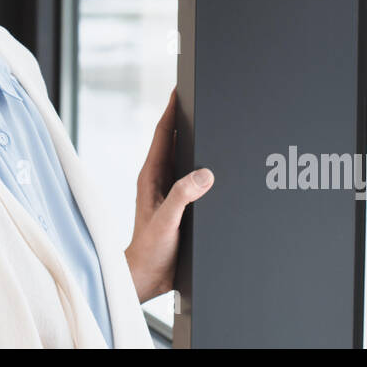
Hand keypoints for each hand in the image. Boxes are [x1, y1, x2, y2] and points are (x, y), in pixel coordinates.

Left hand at [124, 87, 213, 302]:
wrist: (147, 278)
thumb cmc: (149, 251)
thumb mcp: (167, 221)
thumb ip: (183, 196)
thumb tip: (205, 172)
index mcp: (151, 176)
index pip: (162, 135)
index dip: (172, 110)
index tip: (180, 88)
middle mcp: (159, 179)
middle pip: (174, 141)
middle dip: (187, 119)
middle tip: (202, 98)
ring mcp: (168, 191)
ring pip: (184, 158)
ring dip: (197, 142)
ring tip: (213, 124)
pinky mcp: (178, 203)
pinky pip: (192, 177)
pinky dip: (204, 166)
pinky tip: (219, 167)